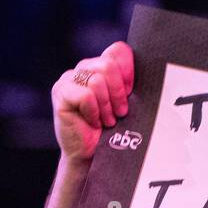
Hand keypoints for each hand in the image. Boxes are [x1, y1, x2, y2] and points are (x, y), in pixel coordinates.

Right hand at [51, 42, 133, 163]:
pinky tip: (92, 122)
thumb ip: (130, 83)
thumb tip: (147, 69)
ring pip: (97, 80)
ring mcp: (69, 78)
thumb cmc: (112, 131)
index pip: (119, 51)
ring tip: (106, 121)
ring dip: (106, 106)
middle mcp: (84, 67)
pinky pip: (86, 95)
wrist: (92, 156)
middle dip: (118, 93)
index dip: (128, 74)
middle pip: (109, 64)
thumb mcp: (126, 103)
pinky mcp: (60, 92)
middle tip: (119, 113)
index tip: (129, 96)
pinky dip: (94, 112)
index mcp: (101, 65)